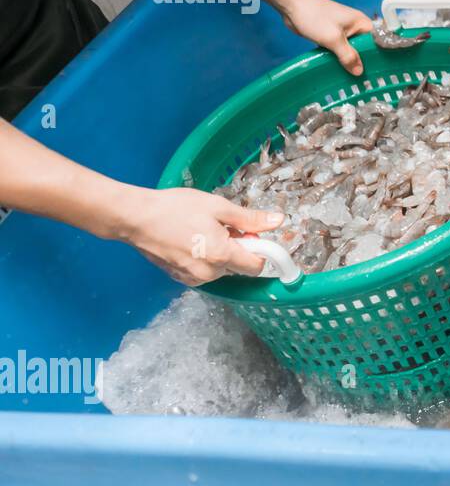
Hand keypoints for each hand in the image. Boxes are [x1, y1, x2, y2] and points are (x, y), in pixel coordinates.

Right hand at [117, 187, 283, 285]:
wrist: (135, 218)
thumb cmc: (175, 209)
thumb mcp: (218, 207)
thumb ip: (250, 219)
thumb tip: (277, 221)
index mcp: (221, 256)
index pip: (257, 267)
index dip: (261, 251)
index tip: (254, 236)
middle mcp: (208, 273)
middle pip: (239, 267)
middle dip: (238, 249)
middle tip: (223, 227)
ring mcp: (192, 278)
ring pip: (221, 269)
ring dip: (220, 254)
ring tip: (203, 232)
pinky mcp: (179, 278)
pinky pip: (203, 271)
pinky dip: (204, 259)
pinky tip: (191, 241)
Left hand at [278, 0, 371, 74]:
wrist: (292, 5)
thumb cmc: (315, 17)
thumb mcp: (334, 39)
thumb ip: (348, 56)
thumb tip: (359, 72)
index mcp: (361, 22)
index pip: (377, 41)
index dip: (377, 56)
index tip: (377, 71)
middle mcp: (354, 26)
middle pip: (364, 47)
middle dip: (362, 61)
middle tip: (364, 80)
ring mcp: (342, 31)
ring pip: (350, 50)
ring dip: (348, 61)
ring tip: (352, 78)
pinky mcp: (331, 35)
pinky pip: (339, 49)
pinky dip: (338, 57)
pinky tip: (338, 69)